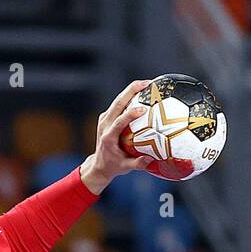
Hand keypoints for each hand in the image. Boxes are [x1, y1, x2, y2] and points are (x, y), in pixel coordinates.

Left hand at [78, 78, 153, 194]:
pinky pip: (118, 104)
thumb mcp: (125, 167)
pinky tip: (142, 93)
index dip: (130, 114)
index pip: (119, 122)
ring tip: (146, 84)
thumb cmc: (113, 166)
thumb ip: (138, 164)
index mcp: (108, 137)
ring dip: (131, 90)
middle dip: (131, 91)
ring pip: (118, 101)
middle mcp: (104, 125)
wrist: (99, 164)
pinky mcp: (106, 117)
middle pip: (117, 104)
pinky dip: (129, 96)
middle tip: (148, 83)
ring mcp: (104, 119)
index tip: (144, 109)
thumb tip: (151, 158)